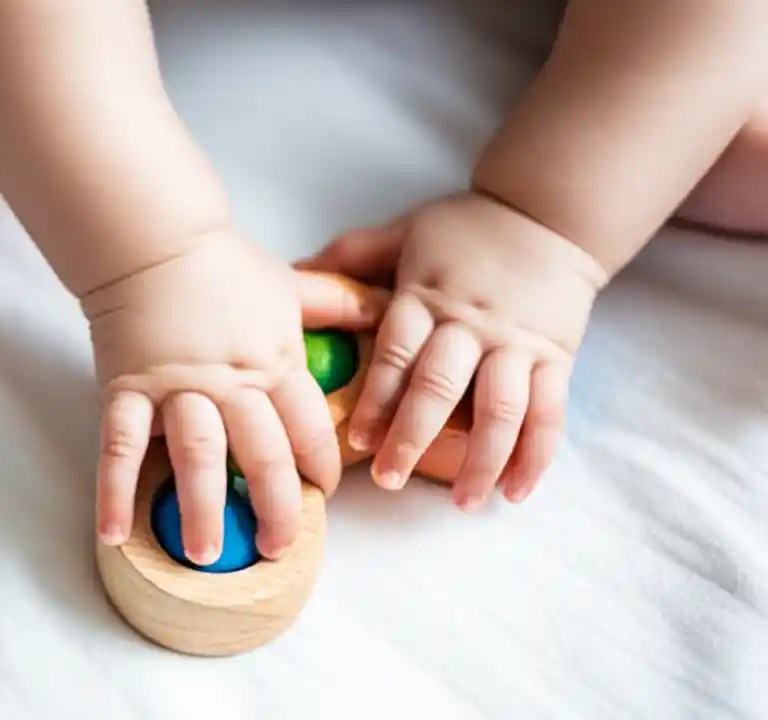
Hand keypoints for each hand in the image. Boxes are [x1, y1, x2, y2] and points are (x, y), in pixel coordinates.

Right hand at [87, 229, 378, 562]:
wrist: (153, 238)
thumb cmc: (222, 264)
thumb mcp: (289, 285)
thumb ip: (335, 306)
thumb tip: (384, 309)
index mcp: (273, 362)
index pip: (309, 426)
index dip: (320, 465)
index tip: (323, 495)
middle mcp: (230, 382)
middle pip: (261, 453)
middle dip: (274, 505)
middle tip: (276, 548)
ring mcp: (177, 388)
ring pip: (198, 455)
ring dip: (202, 507)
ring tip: (205, 555)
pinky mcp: (128, 388)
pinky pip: (121, 445)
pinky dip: (115, 490)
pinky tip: (115, 533)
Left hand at [298, 193, 606, 508]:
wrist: (550, 211)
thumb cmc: (467, 227)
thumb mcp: (406, 231)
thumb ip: (354, 254)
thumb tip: (294, 268)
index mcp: (427, 297)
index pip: (396, 354)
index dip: (375, 398)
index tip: (356, 441)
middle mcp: (470, 323)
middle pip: (440, 387)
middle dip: (412, 438)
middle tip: (388, 481)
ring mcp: (516, 343)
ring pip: (500, 409)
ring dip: (481, 461)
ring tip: (461, 504)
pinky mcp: (556, 356)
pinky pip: (548, 412)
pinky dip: (535, 455)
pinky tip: (517, 492)